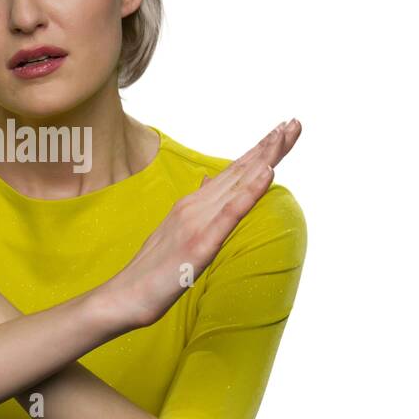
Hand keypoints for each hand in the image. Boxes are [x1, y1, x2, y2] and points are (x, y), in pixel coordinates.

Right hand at [104, 119, 301, 329]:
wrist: (124, 295)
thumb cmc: (151, 270)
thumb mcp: (175, 232)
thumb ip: (195, 206)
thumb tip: (207, 180)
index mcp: (193, 204)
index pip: (232, 172)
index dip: (258, 151)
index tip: (281, 130)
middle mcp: (196, 206)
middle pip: (240, 170)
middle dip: (269, 146)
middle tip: (294, 122)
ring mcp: (198, 222)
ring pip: (239, 183)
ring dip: (265, 157)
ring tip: (286, 134)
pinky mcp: (201, 243)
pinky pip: (231, 212)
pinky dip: (252, 190)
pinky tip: (268, 172)